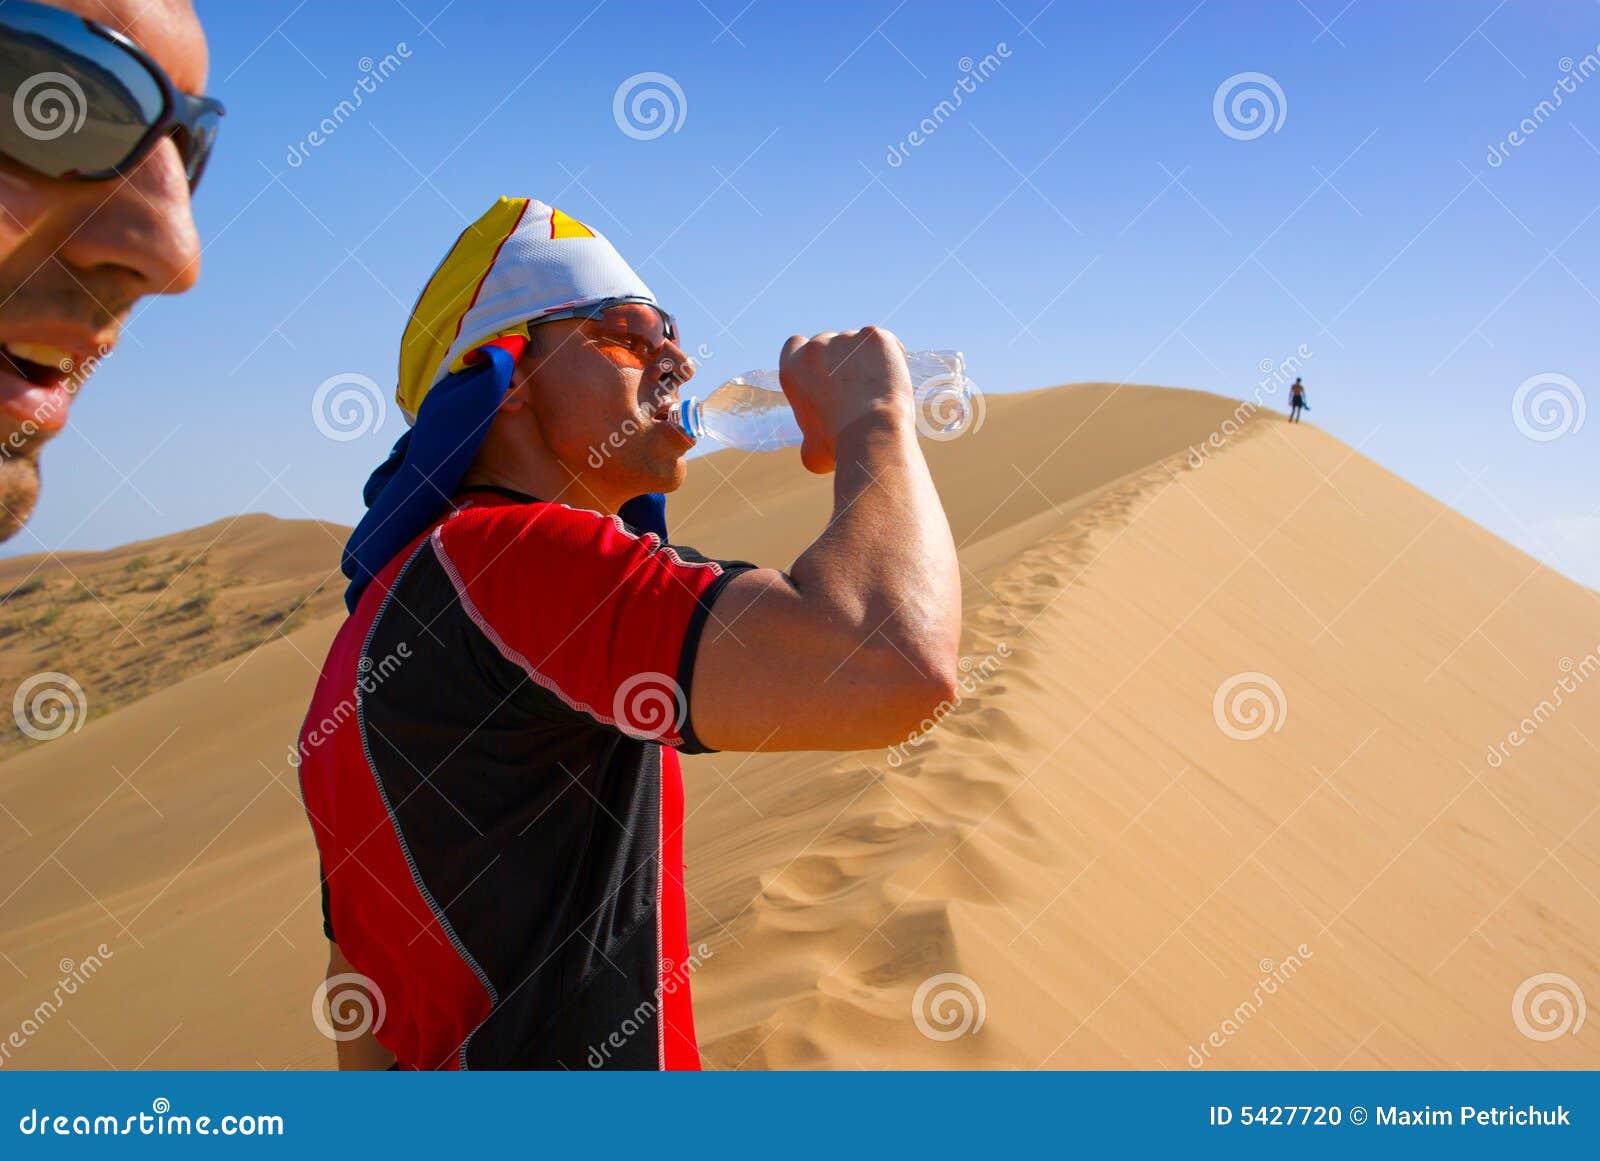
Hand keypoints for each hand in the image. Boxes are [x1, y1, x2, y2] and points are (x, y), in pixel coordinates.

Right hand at [778, 327, 911, 473]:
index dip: (812, 357)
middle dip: (841, 359)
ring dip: (866, 358)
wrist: (871, 432)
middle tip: (857, 387)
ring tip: (877, 388)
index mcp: (792, 370)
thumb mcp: (811, 451)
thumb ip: (809, 437)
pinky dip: (891, 354)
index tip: (825, 370)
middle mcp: (814, 349)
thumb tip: (811, 449)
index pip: (795, 345)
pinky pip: (884, 341)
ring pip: (857, 342)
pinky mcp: (873, 337)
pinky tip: (893, 376)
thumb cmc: (840, 446)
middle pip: (829, 342)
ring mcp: (844, 339)